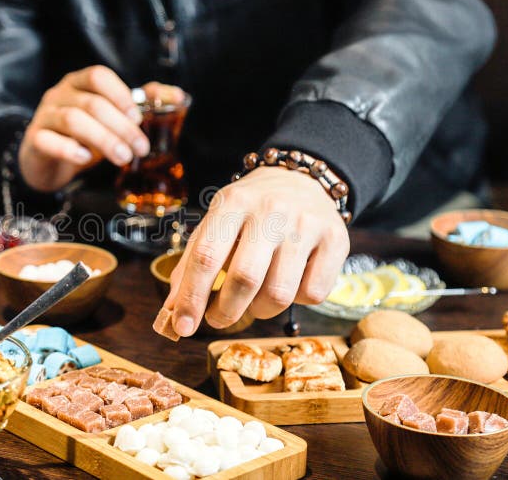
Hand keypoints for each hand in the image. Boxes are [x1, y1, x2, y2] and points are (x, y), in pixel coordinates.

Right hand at [18, 65, 183, 191]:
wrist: (46, 159)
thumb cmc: (83, 135)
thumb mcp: (111, 118)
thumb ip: (141, 104)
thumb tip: (178, 96)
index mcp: (79, 83)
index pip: (98, 75)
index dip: (120, 94)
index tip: (138, 118)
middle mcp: (60, 94)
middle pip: (92, 103)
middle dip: (121, 127)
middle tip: (140, 149)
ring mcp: (45, 116)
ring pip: (73, 120)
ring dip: (104, 140)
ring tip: (123, 158)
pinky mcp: (35, 139)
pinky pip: (49, 141)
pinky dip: (70, 150)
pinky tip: (86, 159)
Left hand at [160, 167, 349, 336]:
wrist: (302, 180)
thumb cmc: (249, 212)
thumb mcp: (216, 224)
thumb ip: (191, 265)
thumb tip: (171, 312)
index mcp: (233, 202)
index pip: (206, 256)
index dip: (191, 297)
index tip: (181, 327)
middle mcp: (271, 210)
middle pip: (245, 278)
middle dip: (225, 311)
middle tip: (218, 319)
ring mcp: (306, 224)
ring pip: (279, 293)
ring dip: (260, 311)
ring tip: (253, 301)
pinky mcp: (336, 240)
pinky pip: (313, 294)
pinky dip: (296, 302)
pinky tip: (288, 283)